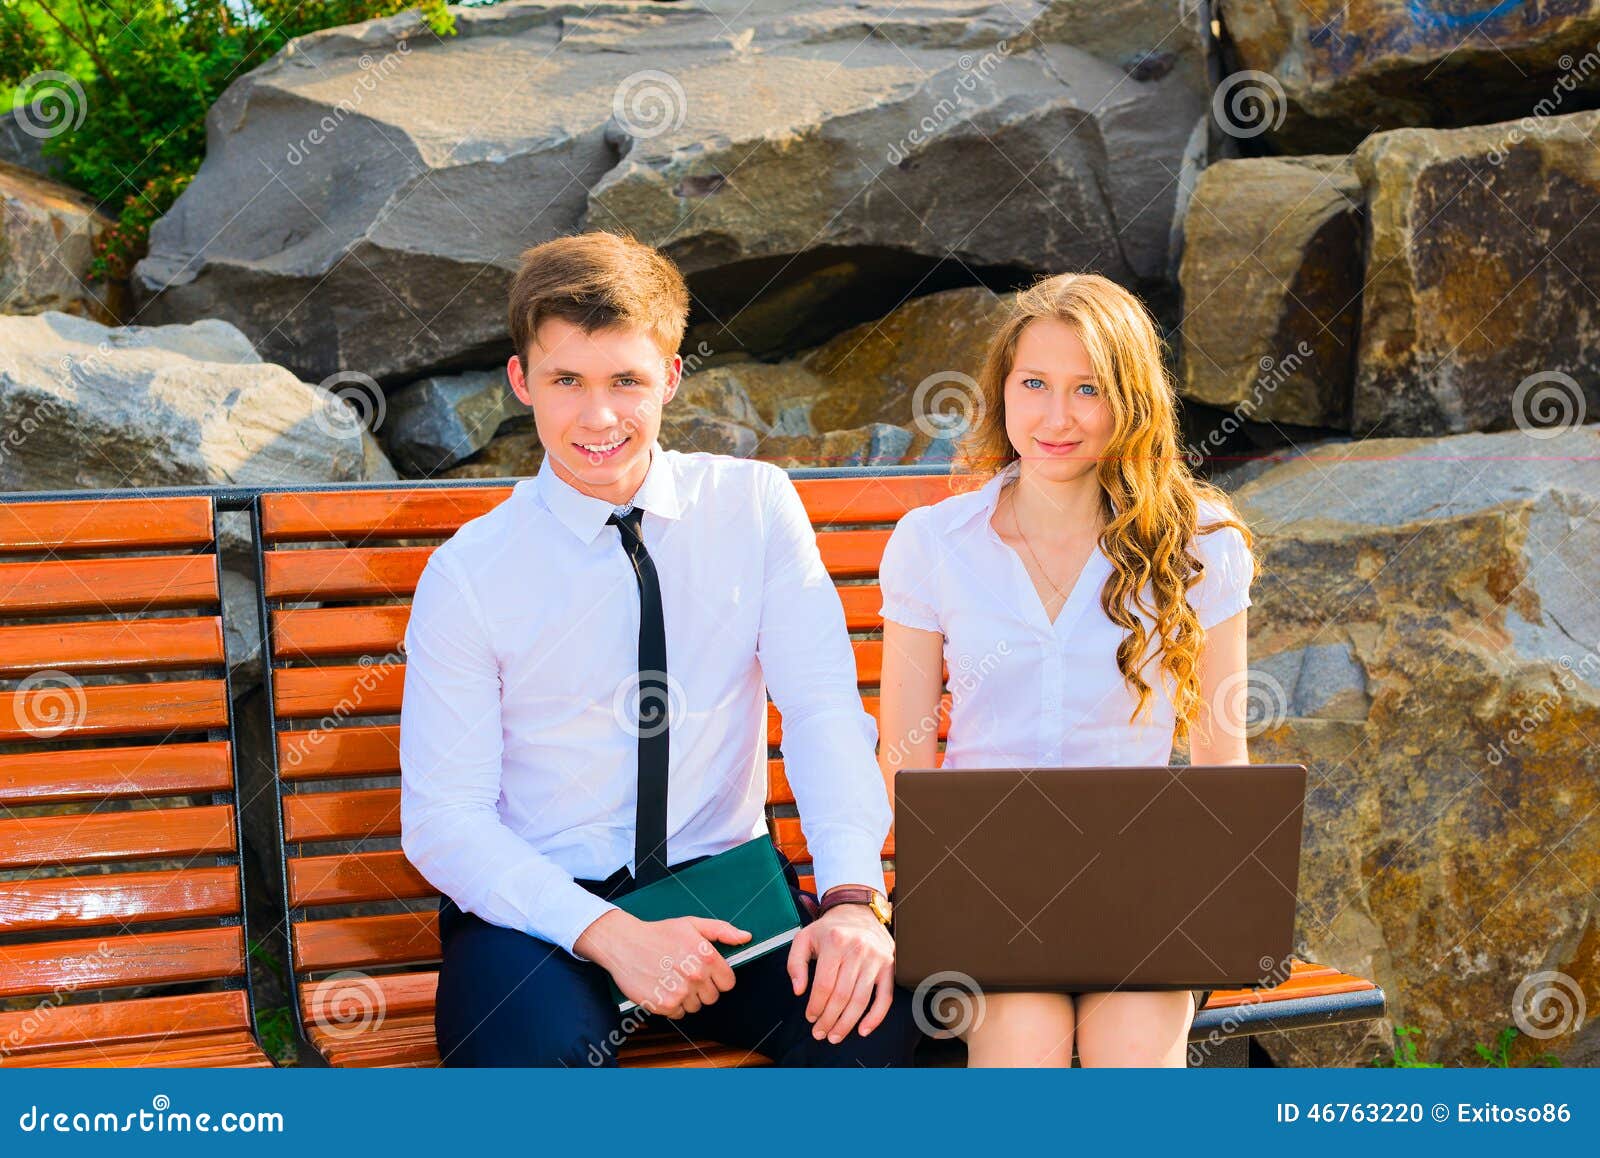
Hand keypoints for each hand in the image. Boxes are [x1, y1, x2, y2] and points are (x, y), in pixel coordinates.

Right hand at [575, 910, 749, 1017]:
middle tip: (684, 973)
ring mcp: (679, 991)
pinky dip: (672, 1005)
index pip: (728, 983)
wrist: (624, 943)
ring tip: (671, 979)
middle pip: (712, 997)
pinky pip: (679, 1014)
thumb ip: (722, 931)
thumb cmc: (658, 933)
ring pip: (696, 1007)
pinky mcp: (663, 1005)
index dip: (718, 978)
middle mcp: (695, 975)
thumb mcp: (692, 924)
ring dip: (687, 997)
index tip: (706, 972)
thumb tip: (746, 937)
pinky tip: (662, 987)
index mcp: (706, 955)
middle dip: (702, 988)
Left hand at [786, 902, 894, 1043]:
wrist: (857, 911)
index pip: (824, 984)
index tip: (810, 1018)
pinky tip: (864, 1030)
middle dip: (829, 1020)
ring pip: (861, 1000)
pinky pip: (885, 997)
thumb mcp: (804, 938)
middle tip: (820, 1033)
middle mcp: (858, 950)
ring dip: (847, 1023)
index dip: (816, 1006)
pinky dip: (875, 1017)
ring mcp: (876, 958)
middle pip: (842, 996)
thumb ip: (795, 964)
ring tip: (835, 1035)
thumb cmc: (828, 929)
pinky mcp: (889, 966)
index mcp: (835, 942)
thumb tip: (799, 991)